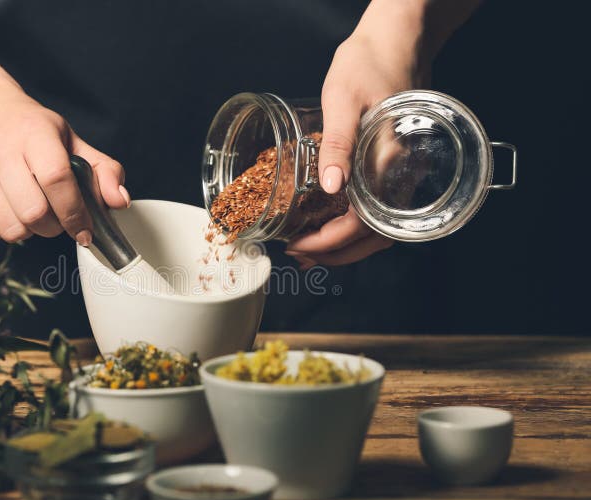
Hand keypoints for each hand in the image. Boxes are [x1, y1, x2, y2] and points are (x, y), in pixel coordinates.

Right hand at [0, 81, 128, 246]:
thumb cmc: (28, 129)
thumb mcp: (70, 139)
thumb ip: (103, 170)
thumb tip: (119, 201)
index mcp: (34, 133)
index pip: (57, 180)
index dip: (75, 213)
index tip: (85, 230)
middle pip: (34, 213)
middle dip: (53, 227)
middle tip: (55, 219)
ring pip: (9, 229)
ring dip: (27, 232)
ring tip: (29, 213)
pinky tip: (3, 214)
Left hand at [286, 17, 430, 267]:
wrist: (400, 38)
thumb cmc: (370, 61)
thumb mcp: (342, 97)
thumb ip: (337, 143)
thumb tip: (330, 187)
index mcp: (389, 161)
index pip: (362, 224)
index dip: (328, 242)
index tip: (297, 246)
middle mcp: (404, 175)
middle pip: (374, 237)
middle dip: (336, 254)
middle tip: (300, 257)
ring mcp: (406, 173)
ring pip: (381, 228)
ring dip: (347, 246)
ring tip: (312, 250)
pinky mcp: (400, 166)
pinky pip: (382, 209)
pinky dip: (356, 226)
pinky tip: (332, 223)